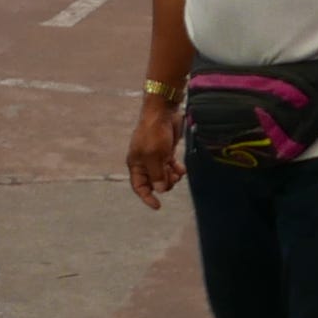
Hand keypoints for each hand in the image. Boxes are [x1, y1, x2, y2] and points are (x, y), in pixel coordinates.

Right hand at [125, 91, 180, 208]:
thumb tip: (160, 190)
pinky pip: (170, 167)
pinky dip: (176, 170)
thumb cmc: (154, 132)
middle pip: (153, 182)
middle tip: (172, 179)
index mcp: (135, 163)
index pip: (138, 186)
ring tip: (177, 173)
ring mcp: (155, 156)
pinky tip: (181, 169)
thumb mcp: (154, 156)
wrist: (163, 111)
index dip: (147, 197)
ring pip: (163, 176)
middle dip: (163, 185)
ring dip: (171, 178)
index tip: (158, 206)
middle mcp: (144, 162)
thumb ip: (157, 174)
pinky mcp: (165, 151)